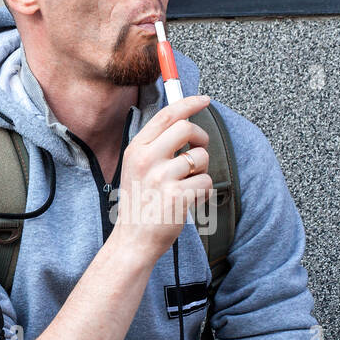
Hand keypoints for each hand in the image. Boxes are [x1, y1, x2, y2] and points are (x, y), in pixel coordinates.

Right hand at [112, 94, 214, 265]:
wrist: (133, 240)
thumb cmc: (140, 204)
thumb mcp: (136, 168)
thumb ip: (155, 146)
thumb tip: (182, 122)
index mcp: (136, 149)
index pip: (166, 115)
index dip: (187, 103)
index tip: (203, 99)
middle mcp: (147, 160)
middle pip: (186, 128)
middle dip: (201, 137)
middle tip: (198, 150)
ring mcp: (162, 178)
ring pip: (200, 157)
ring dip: (201, 171)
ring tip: (187, 184)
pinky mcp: (178, 196)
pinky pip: (206, 182)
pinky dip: (203, 192)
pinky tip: (189, 200)